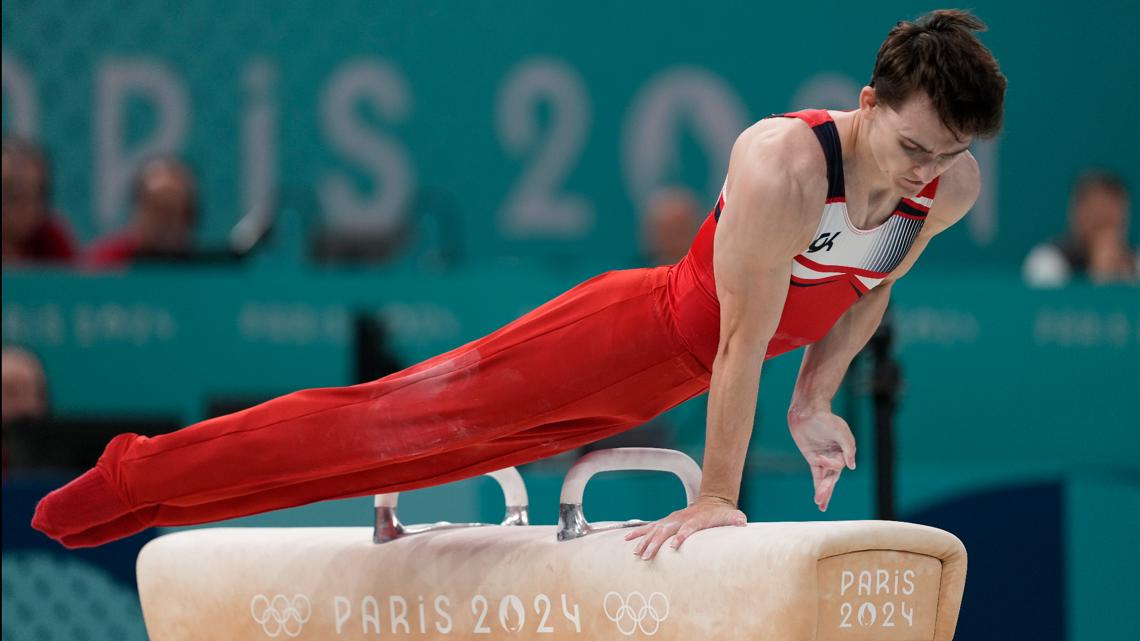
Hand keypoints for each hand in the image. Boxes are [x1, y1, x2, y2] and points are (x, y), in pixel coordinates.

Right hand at [623, 496, 745, 559]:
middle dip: (655, 543)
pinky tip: (627, 539)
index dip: (680, 536)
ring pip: (655, 529)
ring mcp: (672, 519)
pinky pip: (650, 527)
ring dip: (644, 540)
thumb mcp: (734, 516)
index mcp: (696, 519)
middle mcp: (681, 518)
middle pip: (666, 530)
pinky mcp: (666, 521)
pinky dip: (638, 532)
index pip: (687, 528)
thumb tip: (741, 522)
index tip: (673, 546)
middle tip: (646, 556)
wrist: (713, 501)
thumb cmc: (723, 514)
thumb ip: (737, 519)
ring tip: (635, 552)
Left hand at [788, 407, 856, 511]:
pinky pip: (816, 475)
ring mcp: (823, 458)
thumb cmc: (827, 419)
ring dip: (823, 492)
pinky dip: (817, 485)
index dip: (830, 464)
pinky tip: (819, 497)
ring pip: (825, 479)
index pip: (840, 466)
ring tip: (821, 506)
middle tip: (821, 504)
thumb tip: (852, 467)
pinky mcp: (812, 458)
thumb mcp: (841, 432)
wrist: (809, 411)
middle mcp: (835, 457)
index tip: (820, 458)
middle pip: (832, 478)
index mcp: (844, 452)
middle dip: (827, 491)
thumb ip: (848, 449)